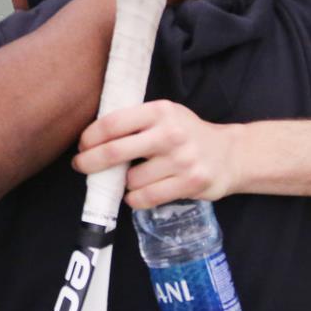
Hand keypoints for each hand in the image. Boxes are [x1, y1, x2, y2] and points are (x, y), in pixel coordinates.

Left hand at [73, 100, 238, 208]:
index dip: (90, 136)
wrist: (230, 154)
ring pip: (131, 180)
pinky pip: (146, 198)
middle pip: (114, 151)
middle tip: (81, 166)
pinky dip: (135, 199)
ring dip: (124, 183)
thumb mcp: (165, 116)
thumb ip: (135, 122)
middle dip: (90, 162)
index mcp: (160, 111)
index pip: (113, 123)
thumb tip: (93, 139)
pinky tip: (138, 194)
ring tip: (134, 178)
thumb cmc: (187, 134)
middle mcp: (170, 133)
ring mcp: (181, 160)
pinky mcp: (189, 183)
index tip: (82, 146)